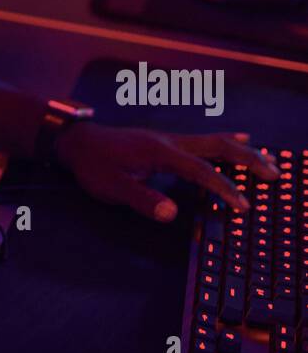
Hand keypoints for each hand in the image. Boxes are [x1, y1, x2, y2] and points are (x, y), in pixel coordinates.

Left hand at [54, 124, 278, 221]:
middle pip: (218, 146)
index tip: (244, 206)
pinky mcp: (167, 143)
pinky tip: (242, 140)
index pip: (201, 170)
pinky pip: (205, 141)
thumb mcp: (111, 187)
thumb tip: (172, 214)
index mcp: (160, 151)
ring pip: (215, 141)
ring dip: (243, 150)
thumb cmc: (93, 165)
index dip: (224, 188)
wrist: (77, 141)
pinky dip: (228, 143)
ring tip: (270, 162)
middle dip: (248, 159)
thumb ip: (141, 199)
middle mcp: (170, 141)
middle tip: (275, 174)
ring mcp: (170, 139)